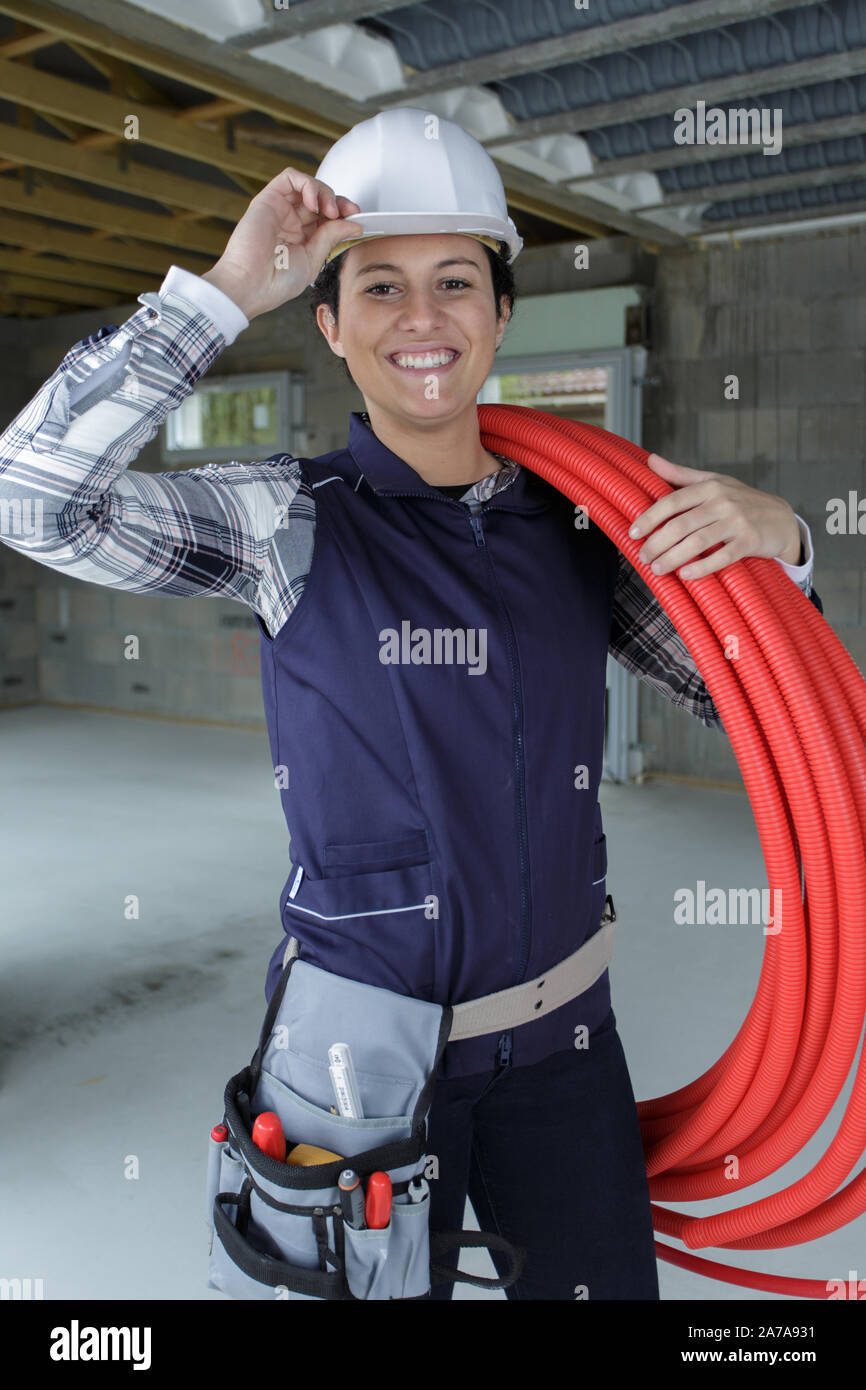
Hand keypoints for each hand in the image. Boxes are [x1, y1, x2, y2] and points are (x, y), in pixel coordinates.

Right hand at [200, 168, 363, 319]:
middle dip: (338, 201)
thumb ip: (331, 237)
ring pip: (307, 185)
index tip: (356, 218)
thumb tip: (354, 223)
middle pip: (320, 198)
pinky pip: (289, 177)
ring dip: (324, 192)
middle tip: (347, 212)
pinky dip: (307, 183)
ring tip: (330, 210)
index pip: (327, 216)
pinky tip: (314, 202)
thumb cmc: (275, 282)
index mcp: (302, 238)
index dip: (344, 213)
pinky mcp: (268, 199)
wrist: (251, 286)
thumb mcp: (313, 259)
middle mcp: (291, 222)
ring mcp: (279, 209)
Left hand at [627, 454, 801, 579]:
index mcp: (709, 487)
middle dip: (657, 543)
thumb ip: (680, 474)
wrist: (781, 518)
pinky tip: (685, 575)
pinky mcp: (750, 541)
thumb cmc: (740, 500)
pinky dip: (702, 568)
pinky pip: (722, 557)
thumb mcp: (713, 482)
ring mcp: (737, 522)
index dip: (649, 518)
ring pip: (698, 542)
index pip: (672, 501)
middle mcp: (722, 502)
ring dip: (673, 558)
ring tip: (657, 569)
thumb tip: (650, 459)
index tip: (632, 534)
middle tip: (643, 557)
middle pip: (681, 525)